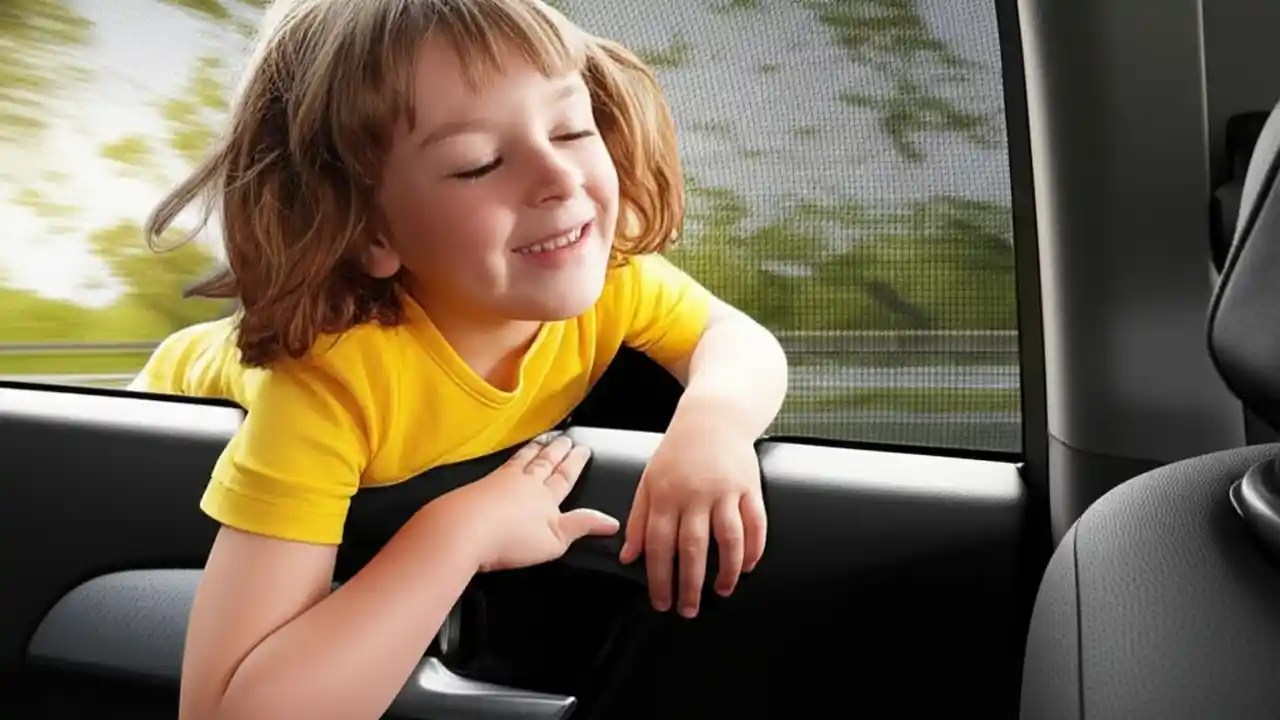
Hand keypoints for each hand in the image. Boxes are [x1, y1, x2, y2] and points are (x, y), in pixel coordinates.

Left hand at [445, 432, 618, 572]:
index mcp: (546, 496)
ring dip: (535, 449)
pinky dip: (511, 459)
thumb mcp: (555, 540)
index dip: (576, 463)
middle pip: (545, 462)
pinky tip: (509, 461)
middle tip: (566, 438)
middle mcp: (524, 483)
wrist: (463, 529)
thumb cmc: (510, 538)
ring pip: (523, 459)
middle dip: (558, 450)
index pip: (566, 475)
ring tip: (542, 440)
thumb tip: (610, 522)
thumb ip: (582, 527)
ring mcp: (500, 481)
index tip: (583, 449)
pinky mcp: (479, 486)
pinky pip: (503, 466)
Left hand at [619, 418, 766, 617]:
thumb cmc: (676, 453)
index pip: (659, 544)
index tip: (661, 602)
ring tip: (721, 591)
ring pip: (728, 538)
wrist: (712, 418)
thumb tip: (628, 557)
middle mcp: (694, 494)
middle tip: (689, 610)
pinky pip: (755, 523)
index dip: (659, 578)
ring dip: (726, 570)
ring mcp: (725, 490)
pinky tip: (747, 566)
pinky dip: (754, 548)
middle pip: (692, 547)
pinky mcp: (749, 487)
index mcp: (665, 494)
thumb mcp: (648, 481)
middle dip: (690, 584)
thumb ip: (637, 519)